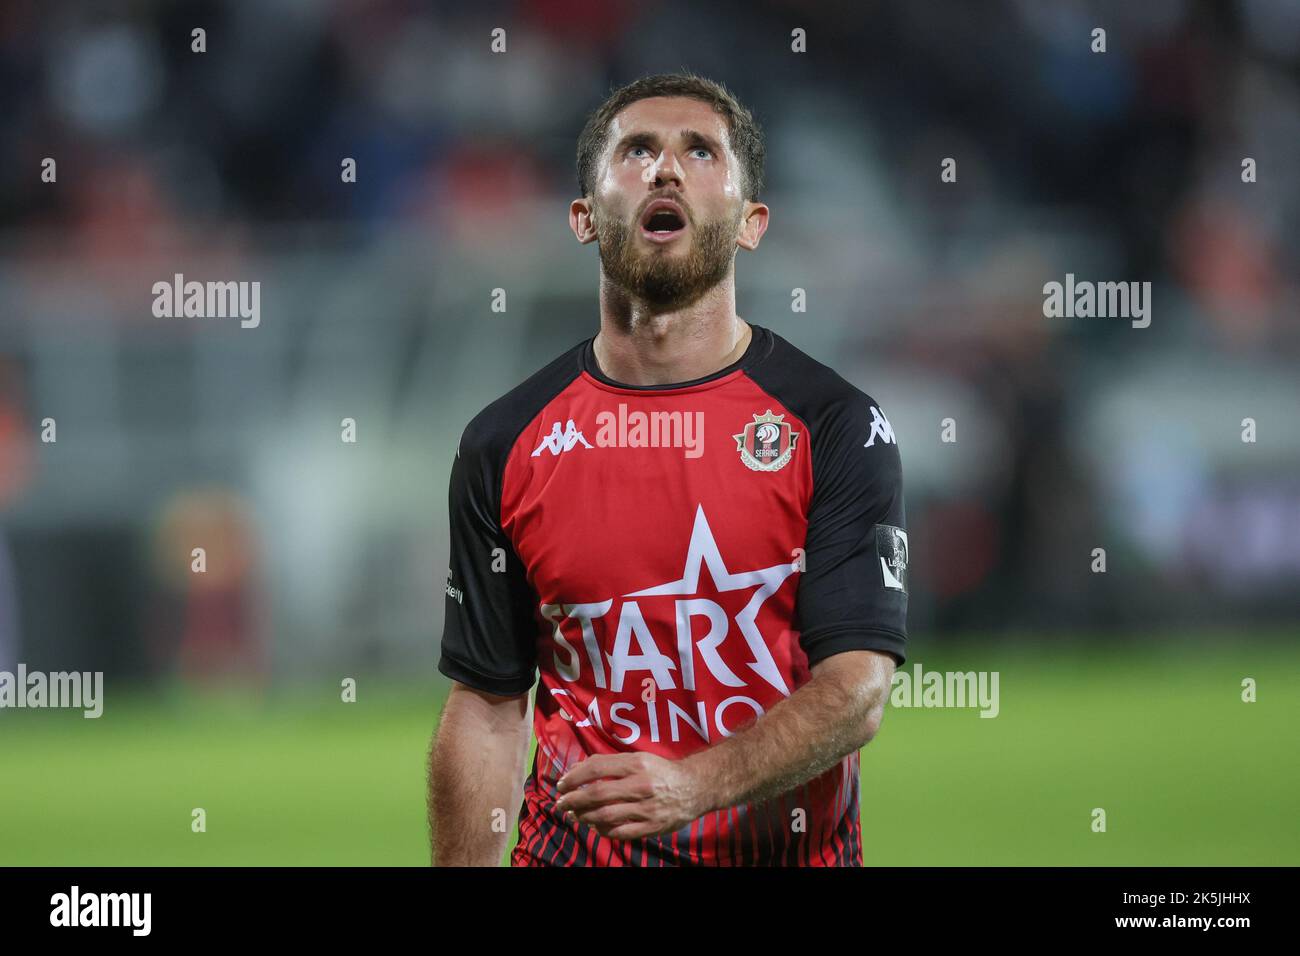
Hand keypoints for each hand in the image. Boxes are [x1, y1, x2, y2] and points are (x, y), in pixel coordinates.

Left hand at [554, 752, 710, 840]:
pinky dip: (603, 831)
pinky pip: (620, 832)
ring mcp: (646, 808)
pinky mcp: (651, 826)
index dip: (574, 777)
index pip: (596, 769)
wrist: (695, 787)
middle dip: (574, 800)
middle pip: (597, 794)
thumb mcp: (638, 758)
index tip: (561, 784)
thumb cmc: (661, 771)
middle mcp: (640, 785)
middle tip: (561, 803)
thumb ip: (609, 764)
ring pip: (606, 815)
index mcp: (636, 764)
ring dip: (584, 817)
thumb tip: (577, 770)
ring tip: (574, 815)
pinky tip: (594, 826)